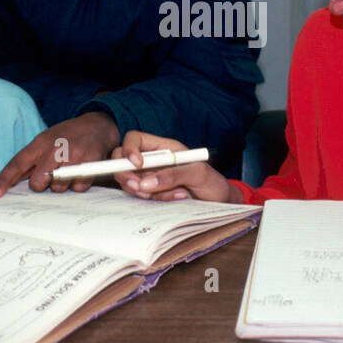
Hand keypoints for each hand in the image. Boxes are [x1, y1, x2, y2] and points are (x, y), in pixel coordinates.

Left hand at [0, 112, 119, 196]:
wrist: (98, 125)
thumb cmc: (67, 136)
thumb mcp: (45, 142)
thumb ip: (29, 162)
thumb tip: (6, 182)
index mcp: (39, 143)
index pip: (17, 164)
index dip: (4, 180)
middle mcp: (54, 149)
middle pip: (38, 183)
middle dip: (43, 184)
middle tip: (52, 174)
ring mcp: (73, 157)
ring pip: (59, 188)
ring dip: (63, 184)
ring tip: (69, 170)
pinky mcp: (90, 165)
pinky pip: (77, 188)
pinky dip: (78, 184)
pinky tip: (81, 171)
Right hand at [111, 130, 237, 203]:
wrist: (219, 203)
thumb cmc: (212, 182)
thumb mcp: (198, 174)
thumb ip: (173, 174)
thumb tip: (146, 182)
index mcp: (164, 147)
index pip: (135, 139)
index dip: (129, 149)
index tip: (136, 164)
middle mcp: (153, 161)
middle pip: (123, 161)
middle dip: (127, 175)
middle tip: (139, 188)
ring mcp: (150, 178)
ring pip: (130, 182)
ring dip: (144, 191)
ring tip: (173, 194)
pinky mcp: (152, 194)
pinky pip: (141, 196)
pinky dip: (153, 200)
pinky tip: (174, 198)